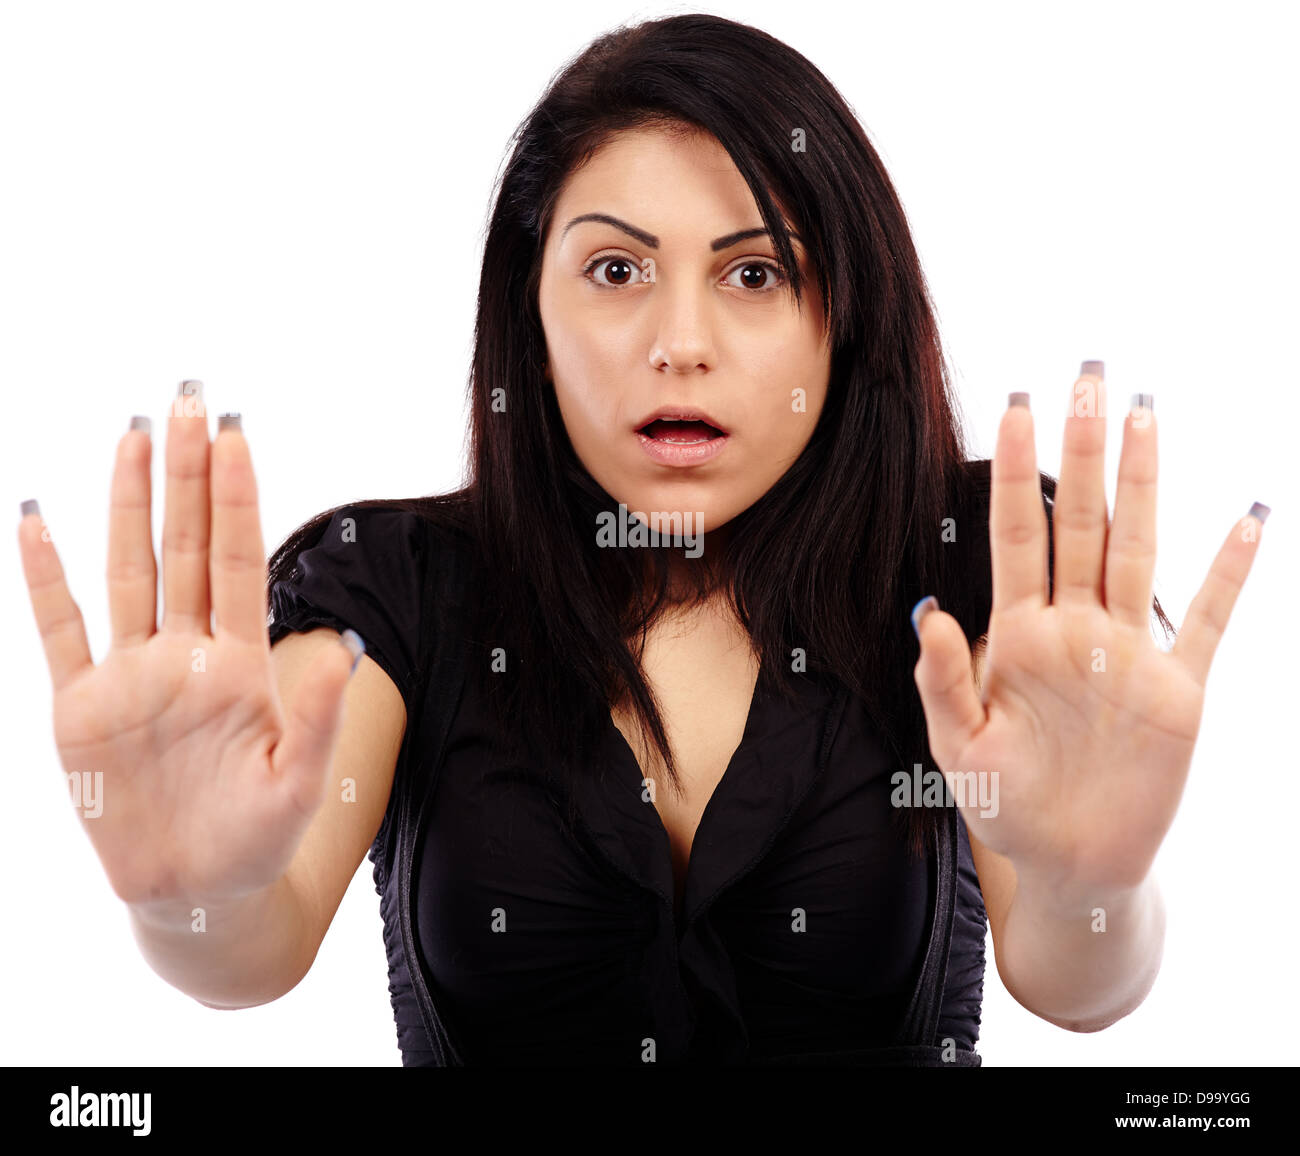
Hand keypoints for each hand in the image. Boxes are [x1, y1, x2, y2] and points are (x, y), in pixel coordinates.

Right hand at [17, 382, 361, 909]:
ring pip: (127, 570)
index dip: (236, 497)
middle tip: (189, 398)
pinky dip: (43, 578)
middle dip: (187, 473)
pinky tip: (36, 518)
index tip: (238, 433)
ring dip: (127, 503)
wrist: (198, 892)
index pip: (236, 560)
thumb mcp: (296, 781)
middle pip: (183, 544)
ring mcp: (131, 676)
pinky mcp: (81, 709)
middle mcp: (186, 653)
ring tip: (133, 434)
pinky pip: (58, 630)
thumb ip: (316, 714)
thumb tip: (353, 644)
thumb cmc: (257, 838)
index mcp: (241, 664)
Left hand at [910, 362, 1266, 905]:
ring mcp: (1127, 652)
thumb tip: (927, 607)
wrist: (1069, 863)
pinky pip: (1205, 620)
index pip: (1016, 535)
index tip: (1014, 409)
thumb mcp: (959, 746)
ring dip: (1145, 484)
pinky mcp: (1177, 690)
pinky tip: (1246, 517)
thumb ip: (942, 678)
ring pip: (1138, 549)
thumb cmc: (1006, 805)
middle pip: (1081, 521)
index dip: (1015, 474)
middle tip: (1087, 374)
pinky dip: (1227, 573)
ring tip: (1146, 415)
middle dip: (1082, 450)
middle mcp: (1074, 627)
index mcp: (1016, 634)